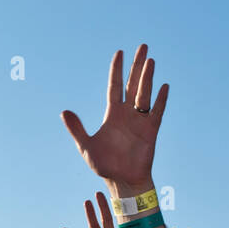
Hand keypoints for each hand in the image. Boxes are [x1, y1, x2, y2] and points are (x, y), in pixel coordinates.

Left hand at [62, 44, 168, 192]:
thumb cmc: (104, 166)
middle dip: (137, 66)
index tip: (119, 53)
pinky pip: (157, 112)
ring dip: (147, 78)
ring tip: (150, 60)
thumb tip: (64, 111)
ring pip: (144, 94)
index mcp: (112, 115)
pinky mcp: (151, 131)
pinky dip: (160, 100)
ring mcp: (140, 121)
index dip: (117, 70)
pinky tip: (164, 86)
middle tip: (143, 46)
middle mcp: (127, 114)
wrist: (122, 181)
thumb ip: (77, 129)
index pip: (115, 86)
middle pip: (133, 84)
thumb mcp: (86, 147)